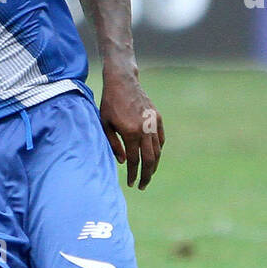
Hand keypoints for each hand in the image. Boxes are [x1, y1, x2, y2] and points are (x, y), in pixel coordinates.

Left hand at [99, 68, 164, 189]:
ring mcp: (153, 123)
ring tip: (148, 174)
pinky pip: (161, 139)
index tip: (131, 184)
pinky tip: (153, 157)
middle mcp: (145, 130)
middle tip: (142, 186)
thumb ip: (113, 144)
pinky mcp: (157, 118)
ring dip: (154, 165)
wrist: (123, 81)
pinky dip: (158, 150)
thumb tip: (123, 161)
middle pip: (150, 160)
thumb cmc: (109, 103)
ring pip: (158, 151)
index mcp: (130, 133)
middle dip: (146, 175)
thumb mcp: (105, 124)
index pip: (133, 160)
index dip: (132, 174)